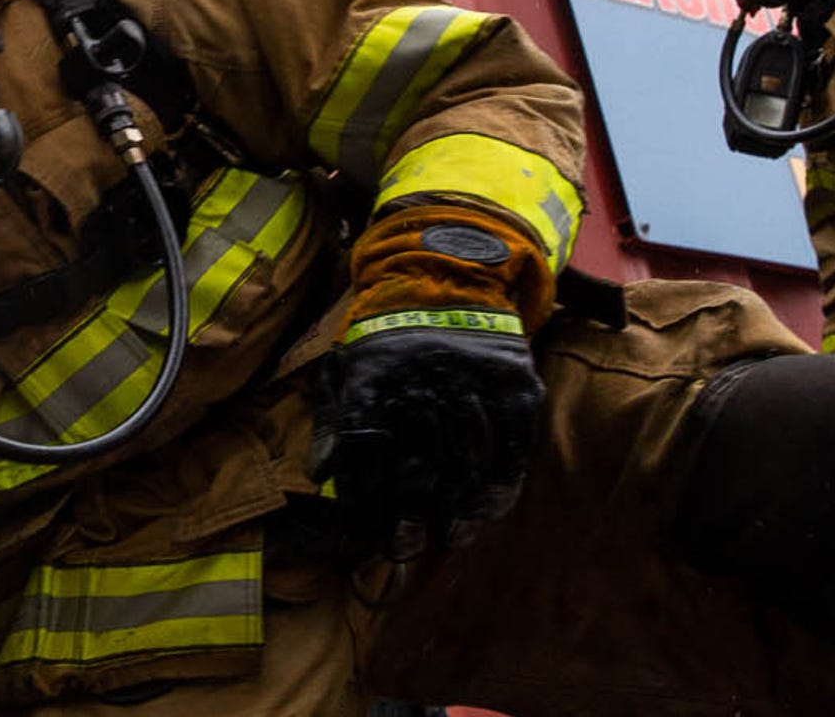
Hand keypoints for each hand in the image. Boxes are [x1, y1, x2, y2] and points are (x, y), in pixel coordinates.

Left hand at [309, 321, 541, 560]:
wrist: (452, 283)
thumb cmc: (391, 342)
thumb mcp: (351, 368)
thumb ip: (336, 421)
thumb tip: (320, 474)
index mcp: (375, 376)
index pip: (364, 449)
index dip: (362, 496)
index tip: (360, 534)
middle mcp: (423, 380)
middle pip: (417, 464)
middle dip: (408, 516)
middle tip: (402, 551)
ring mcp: (473, 383)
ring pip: (467, 462)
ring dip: (458, 509)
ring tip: (449, 539)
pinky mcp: (514, 387)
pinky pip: (511, 448)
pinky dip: (501, 485)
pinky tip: (489, 511)